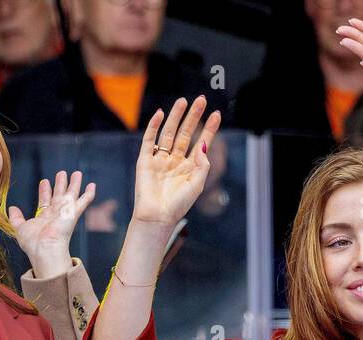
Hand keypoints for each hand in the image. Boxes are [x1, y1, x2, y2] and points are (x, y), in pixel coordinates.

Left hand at [8, 170, 96, 278]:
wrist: (44, 249)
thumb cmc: (33, 243)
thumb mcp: (19, 227)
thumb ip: (16, 218)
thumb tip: (12, 208)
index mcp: (44, 217)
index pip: (46, 201)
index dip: (45, 191)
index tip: (45, 181)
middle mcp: (56, 214)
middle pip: (59, 196)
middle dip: (60, 184)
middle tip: (62, 173)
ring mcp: (65, 213)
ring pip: (71, 195)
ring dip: (74, 184)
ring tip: (77, 173)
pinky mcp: (73, 213)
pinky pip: (83, 202)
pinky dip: (88, 194)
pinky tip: (92, 186)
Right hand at [132, 95, 221, 226]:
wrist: (157, 216)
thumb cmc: (178, 206)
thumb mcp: (196, 185)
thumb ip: (202, 165)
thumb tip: (203, 145)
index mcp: (189, 168)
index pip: (201, 143)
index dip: (209, 129)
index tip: (217, 114)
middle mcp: (175, 161)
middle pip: (186, 133)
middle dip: (193, 117)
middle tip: (201, 99)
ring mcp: (160, 159)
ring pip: (169, 133)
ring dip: (176, 117)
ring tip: (183, 101)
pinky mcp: (145, 160)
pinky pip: (149, 140)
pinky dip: (154, 126)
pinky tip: (161, 114)